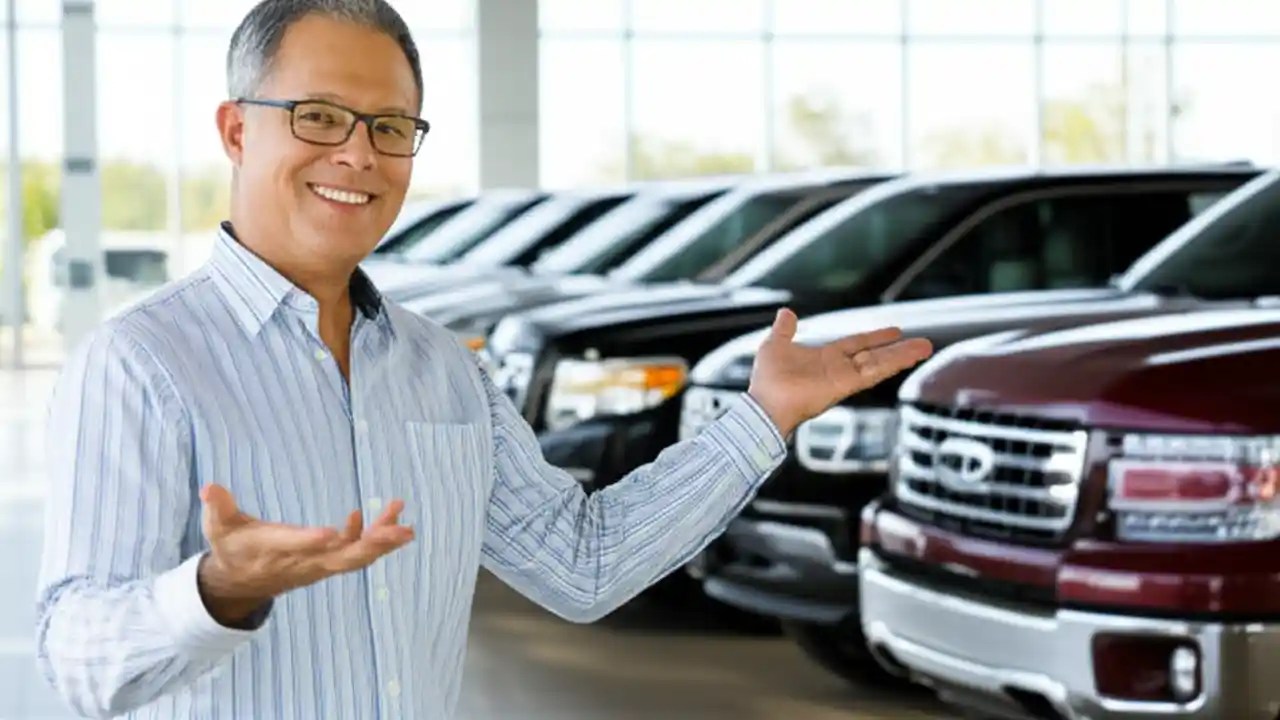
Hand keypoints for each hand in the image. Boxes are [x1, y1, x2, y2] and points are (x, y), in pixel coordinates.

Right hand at [196, 484, 413, 623]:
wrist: (240, 582)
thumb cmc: (231, 547)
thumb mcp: (217, 527)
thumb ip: (218, 507)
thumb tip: (209, 487)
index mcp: (274, 550)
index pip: (296, 546)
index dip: (313, 540)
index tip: (336, 532)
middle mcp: (303, 562)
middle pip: (342, 558)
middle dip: (373, 545)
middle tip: (401, 531)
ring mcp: (319, 565)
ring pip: (357, 557)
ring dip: (384, 541)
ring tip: (408, 524)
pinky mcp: (329, 563)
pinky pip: (358, 553)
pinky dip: (375, 536)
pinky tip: (387, 513)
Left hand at [747, 308, 933, 437]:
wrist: (764, 403)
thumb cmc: (767, 380)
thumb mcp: (775, 345)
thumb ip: (785, 330)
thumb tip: (785, 313)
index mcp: (825, 358)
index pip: (856, 344)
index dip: (875, 338)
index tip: (895, 331)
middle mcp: (839, 369)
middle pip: (876, 356)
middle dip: (898, 350)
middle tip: (922, 343)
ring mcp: (844, 378)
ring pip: (880, 364)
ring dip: (903, 355)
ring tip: (925, 347)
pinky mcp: (846, 385)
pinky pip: (872, 372)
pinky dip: (891, 364)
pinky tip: (907, 358)